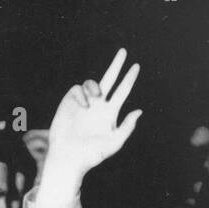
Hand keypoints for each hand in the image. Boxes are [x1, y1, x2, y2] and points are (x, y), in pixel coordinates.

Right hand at [43, 49, 141, 188]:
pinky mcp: (70, 100)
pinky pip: (78, 89)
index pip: (122, 92)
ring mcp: (84, 102)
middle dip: (116, 65)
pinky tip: (83, 106)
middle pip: (109, 79)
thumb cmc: (92, 154)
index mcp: (111, 113)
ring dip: (95, 87)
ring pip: (92, 82)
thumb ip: (127, 127)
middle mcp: (99, 105)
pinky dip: (82, 95)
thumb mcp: (114, 142)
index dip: (129, 79)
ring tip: (96, 97)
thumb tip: (139, 111)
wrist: (69, 156)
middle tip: (123, 52)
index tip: (136, 66)